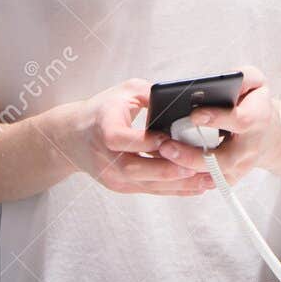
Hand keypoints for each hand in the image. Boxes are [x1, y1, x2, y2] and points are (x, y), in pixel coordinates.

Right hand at [53, 77, 213, 195]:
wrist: (73, 137)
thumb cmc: (104, 110)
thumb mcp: (125, 92)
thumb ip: (152, 95)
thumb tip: (183, 101)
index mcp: (103, 128)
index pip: (120, 138)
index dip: (145, 141)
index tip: (170, 140)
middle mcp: (104, 156)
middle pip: (134, 168)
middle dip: (167, 169)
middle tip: (196, 166)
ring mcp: (111, 175)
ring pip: (145, 184)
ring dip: (177, 184)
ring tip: (207, 180)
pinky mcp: (121, 186)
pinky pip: (149, 190)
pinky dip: (173, 189)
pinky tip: (196, 187)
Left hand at [153, 66, 280, 183]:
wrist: (266, 133)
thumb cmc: (253, 104)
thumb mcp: (255, 82)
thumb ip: (242, 76)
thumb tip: (220, 81)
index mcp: (257, 119)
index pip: (240, 121)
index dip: (217, 118)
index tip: (194, 114)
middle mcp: (249, 148)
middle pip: (224, 159)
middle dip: (193, 155)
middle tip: (166, 146)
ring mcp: (240, 167)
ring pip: (212, 177)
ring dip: (185, 169)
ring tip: (162, 156)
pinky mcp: (229, 178)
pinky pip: (206, 184)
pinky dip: (187, 179)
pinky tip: (167, 167)